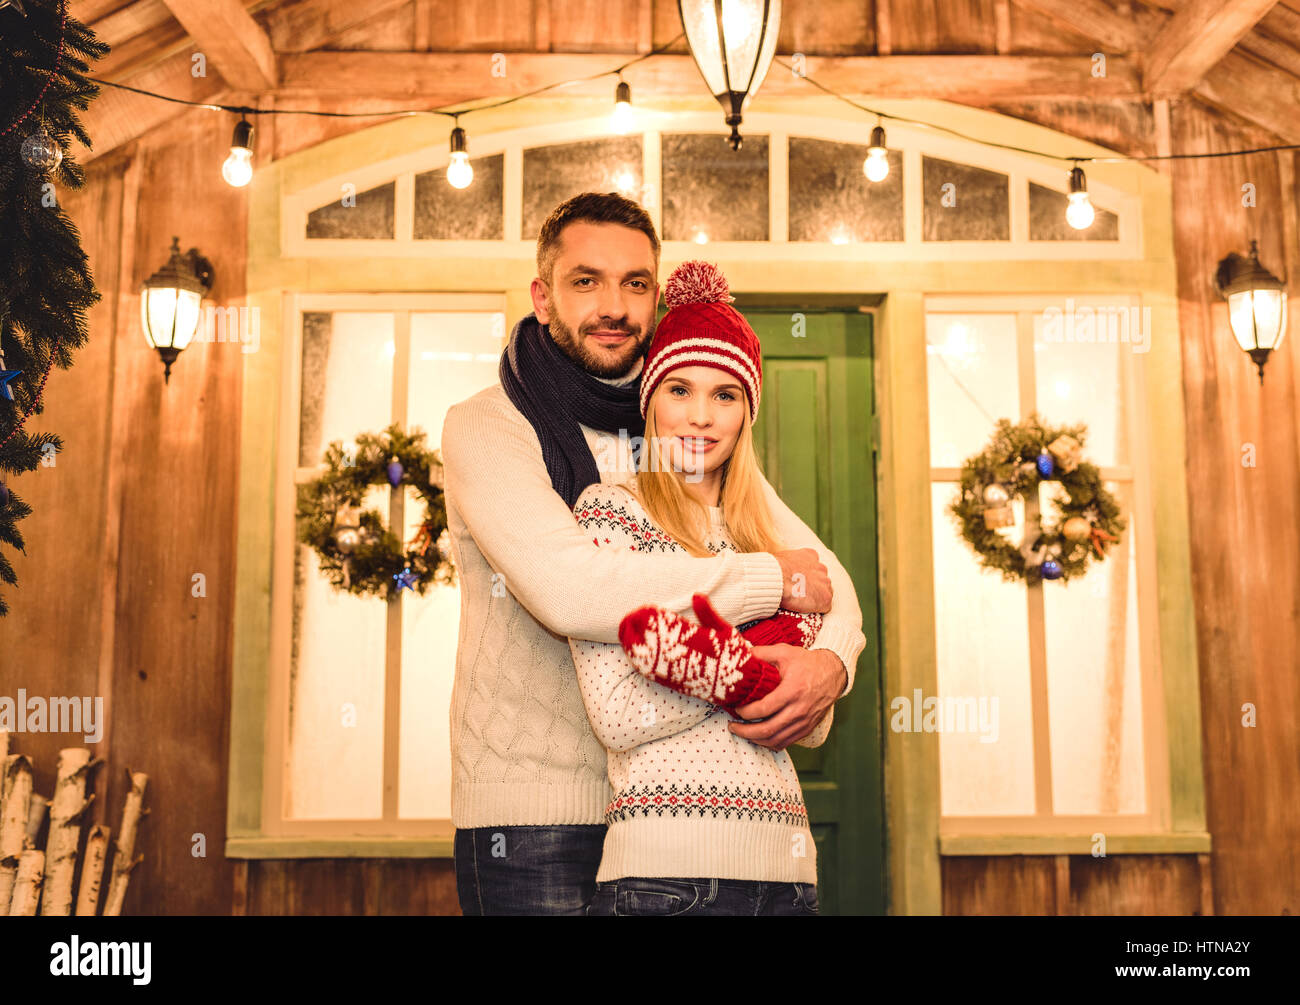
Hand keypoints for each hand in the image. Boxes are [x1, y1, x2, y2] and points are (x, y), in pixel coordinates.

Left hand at [728, 646, 845, 750]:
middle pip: (767, 730)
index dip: (745, 712)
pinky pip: (786, 742)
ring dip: (756, 739)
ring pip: (775, 740)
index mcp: (792, 691)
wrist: (833, 673)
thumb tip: (740, 654)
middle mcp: (799, 710)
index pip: (763, 709)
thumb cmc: (807, 662)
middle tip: (732, 727)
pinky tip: (760, 737)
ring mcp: (804, 722)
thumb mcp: (784, 652)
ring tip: (743, 732)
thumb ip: (761, 653)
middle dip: (745, 731)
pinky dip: (770, 743)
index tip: (736, 709)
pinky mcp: (807, 728)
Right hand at [772, 548, 831, 613]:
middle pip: (821, 580)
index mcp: (810, 555)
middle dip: (812, 587)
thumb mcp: (781, 558)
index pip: (813, 567)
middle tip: (799, 593)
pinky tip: (804, 609)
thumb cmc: (772, 570)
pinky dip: (816, 609)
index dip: (805, 576)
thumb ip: (788, 563)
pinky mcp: (825, 599)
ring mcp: (825, 584)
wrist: (776, 580)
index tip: (797, 582)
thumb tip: (781, 569)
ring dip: (815, 598)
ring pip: (824, 593)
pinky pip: (824, 607)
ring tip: (800, 602)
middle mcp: (821, 568)